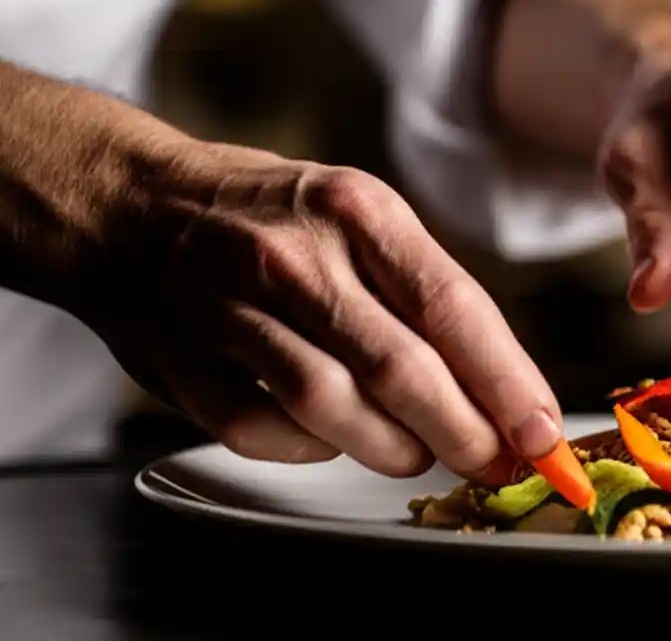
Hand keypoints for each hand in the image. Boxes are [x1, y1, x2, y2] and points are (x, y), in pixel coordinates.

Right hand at [87, 143, 563, 480]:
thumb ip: (419, 290)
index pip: (450, 305)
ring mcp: (227, 308)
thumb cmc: (266, 216)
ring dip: (392, 447)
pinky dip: (310, 449)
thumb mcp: (352, 213)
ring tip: (420, 453)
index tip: (541, 429)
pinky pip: (260, 431)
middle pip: (399, 366)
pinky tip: (330, 437)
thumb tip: (499, 386)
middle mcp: (291, 254)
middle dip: (464, 430)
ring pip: (329, 405)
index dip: (505, 379)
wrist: (129, 208)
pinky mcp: (180, 361)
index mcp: (351, 207)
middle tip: (497, 462)